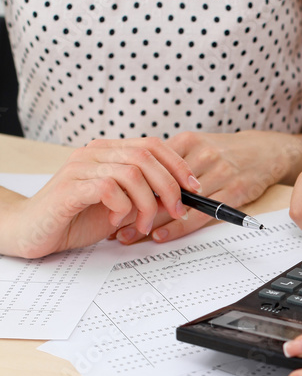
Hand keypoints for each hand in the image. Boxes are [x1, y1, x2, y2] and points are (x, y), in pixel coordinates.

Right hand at [2, 137, 199, 258]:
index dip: (177, 165)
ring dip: (146, 204)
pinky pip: (108, 189)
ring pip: (132, 173)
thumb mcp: (120, 207)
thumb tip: (177, 199)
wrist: (32, 230)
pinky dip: (121, 208)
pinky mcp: (70, 187)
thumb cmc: (74, 218)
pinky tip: (115, 223)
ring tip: (142, 226)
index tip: (194, 188)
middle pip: (146, 156)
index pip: (152, 145)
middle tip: (176, 211)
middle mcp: (95, 154)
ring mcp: (81, 167)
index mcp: (108, 153)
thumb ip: (144, 198)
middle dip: (170, 187)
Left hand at [117, 130, 301, 244]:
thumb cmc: (226, 152)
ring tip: (129, 235)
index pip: (150, 166)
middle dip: (133, 206)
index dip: (127, 186)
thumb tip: (134, 180)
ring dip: (150, 221)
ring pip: (177, 201)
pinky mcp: (234, 191)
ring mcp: (219, 173)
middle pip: (159, 185)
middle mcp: (202, 155)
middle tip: (111, 224)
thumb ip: (169, 161)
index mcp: (187, 142)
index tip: (107, 200)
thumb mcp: (197, 146)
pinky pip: (200, 213)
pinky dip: (178, 226)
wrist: (266, 151)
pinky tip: (161, 235)